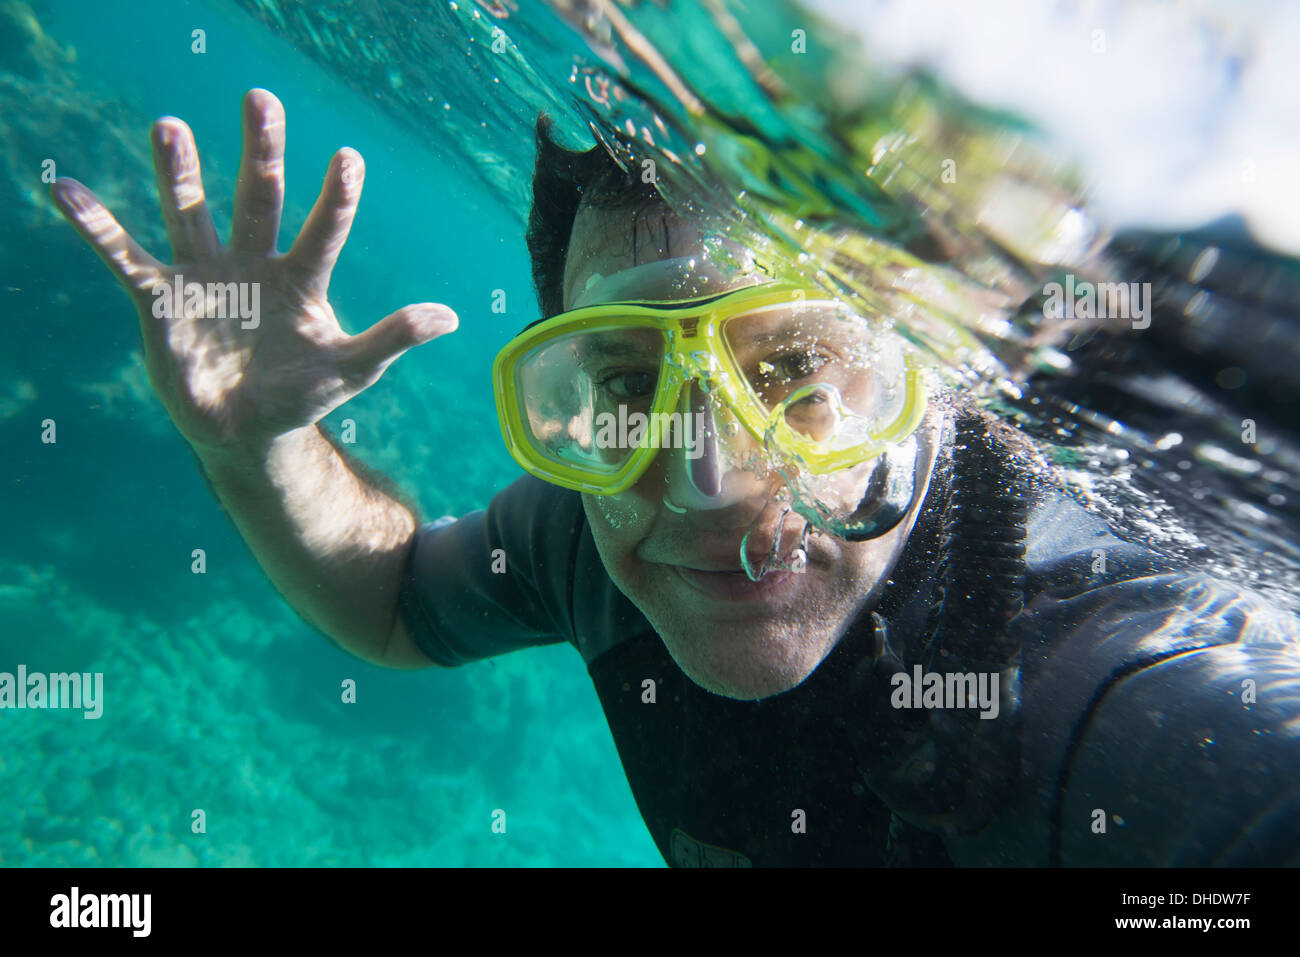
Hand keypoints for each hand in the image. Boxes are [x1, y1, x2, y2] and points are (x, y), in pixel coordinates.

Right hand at [51, 88, 456, 459]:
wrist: (245, 430)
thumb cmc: (301, 396)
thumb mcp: (350, 370)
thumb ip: (392, 340)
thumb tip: (452, 315)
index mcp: (301, 278)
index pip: (324, 229)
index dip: (337, 197)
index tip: (348, 157)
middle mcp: (253, 262)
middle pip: (258, 196)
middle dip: (261, 150)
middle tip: (262, 98)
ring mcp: (205, 274)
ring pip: (191, 212)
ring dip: (179, 172)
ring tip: (170, 126)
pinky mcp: (160, 296)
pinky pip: (122, 254)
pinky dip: (95, 226)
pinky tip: (65, 189)